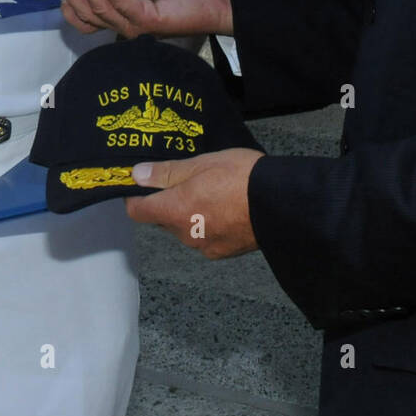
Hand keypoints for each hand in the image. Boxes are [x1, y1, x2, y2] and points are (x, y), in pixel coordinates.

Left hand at [125, 148, 263, 258]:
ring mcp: (204, 246)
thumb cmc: (241, 178)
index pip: (137, 211)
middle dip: (169, 202)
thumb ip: (167, 172)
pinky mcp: (223, 252)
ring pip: (184, 229)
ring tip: (213, 193)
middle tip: (187, 180)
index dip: (135, 197)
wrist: (280, 203)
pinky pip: (204, 239)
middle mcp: (185, 234)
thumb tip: (137, 174)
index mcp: (174, 210)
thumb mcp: (201, 164)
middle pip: (162, 219)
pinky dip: (208, 226)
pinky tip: (226, 209)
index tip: (141, 185)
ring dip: (190, 214)